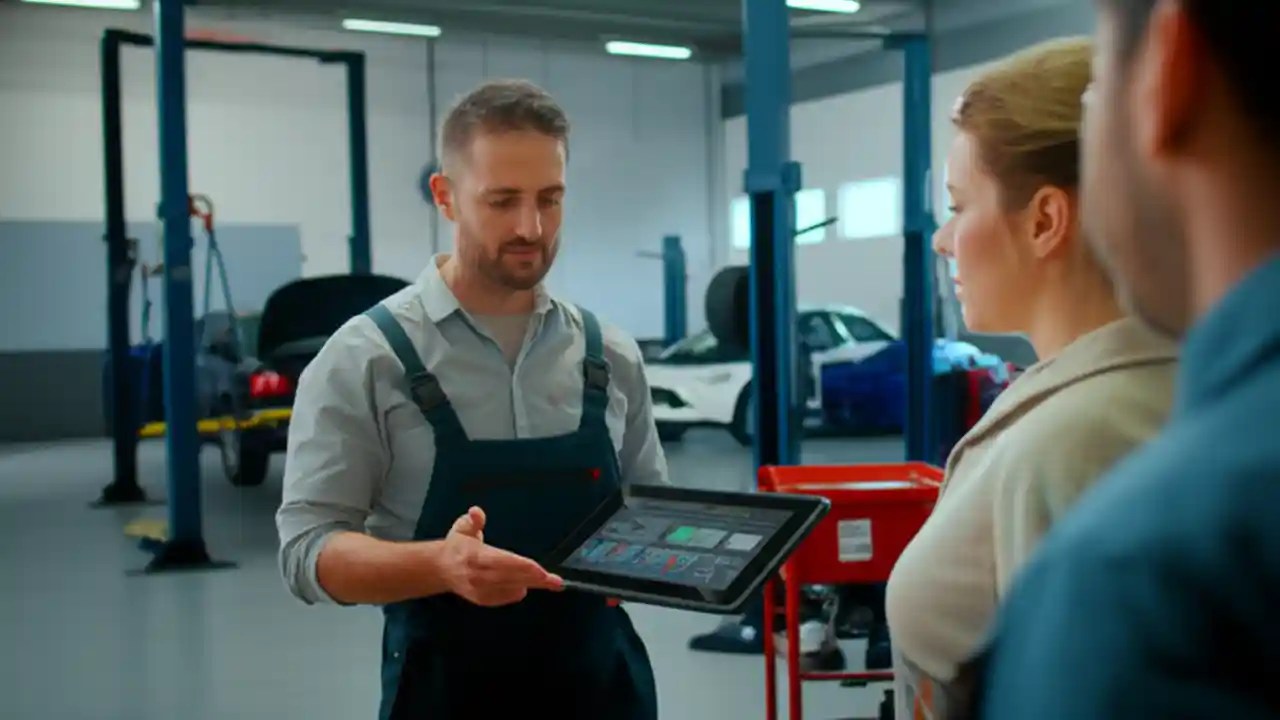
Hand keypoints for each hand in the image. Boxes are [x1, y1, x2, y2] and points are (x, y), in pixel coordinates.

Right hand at [441, 506, 563, 606]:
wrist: (439, 569)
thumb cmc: (457, 545)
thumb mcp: (462, 527)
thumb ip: (472, 520)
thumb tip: (477, 512)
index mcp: (474, 555)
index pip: (502, 562)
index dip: (522, 566)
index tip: (540, 569)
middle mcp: (477, 575)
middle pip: (511, 578)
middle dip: (534, 579)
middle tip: (555, 580)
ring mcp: (479, 590)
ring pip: (510, 589)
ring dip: (530, 585)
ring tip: (551, 583)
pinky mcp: (482, 599)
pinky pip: (504, 597)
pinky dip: (516, 592)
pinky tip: (528, 586)